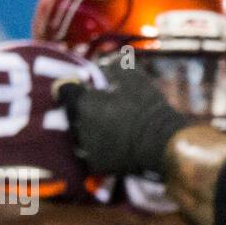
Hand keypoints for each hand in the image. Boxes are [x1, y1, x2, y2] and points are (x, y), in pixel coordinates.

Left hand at [54, 62, 188, 176]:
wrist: (162, 143)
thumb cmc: (147, 107)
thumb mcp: (132, 77)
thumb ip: (113, 66)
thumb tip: (106, 61)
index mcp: (82, 103)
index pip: (63, 90)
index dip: (72, 86)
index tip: (83, 86)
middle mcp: (78, 126)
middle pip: (70, 114)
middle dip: (79, 109)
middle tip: (98, 107)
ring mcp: (86, 147)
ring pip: (78, 135)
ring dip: (86, 129)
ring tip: (103, 126)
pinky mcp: (97, 164)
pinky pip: (90, 153)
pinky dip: (97, 147)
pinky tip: (111, 143)